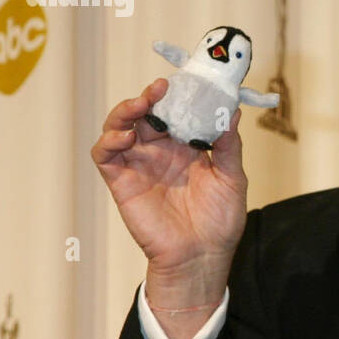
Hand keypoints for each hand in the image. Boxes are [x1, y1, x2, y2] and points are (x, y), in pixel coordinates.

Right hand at [90, 78, 247, 306]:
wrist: (202, 257)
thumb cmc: (220, 221)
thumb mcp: (233, 178)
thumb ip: (230, 146)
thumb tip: (232, 112)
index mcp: (187, 146)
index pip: (177, 110)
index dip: (179, 95)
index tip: (188, 82)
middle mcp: (161, 151)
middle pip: (146, 113)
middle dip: (151, 97)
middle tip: (162, 87)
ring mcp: (140, 165)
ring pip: (121, 126)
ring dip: (126, 110)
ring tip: (141, 104)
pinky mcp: (122, 182)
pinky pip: (105, 155)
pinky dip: (109, 140)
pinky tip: (125, 136)